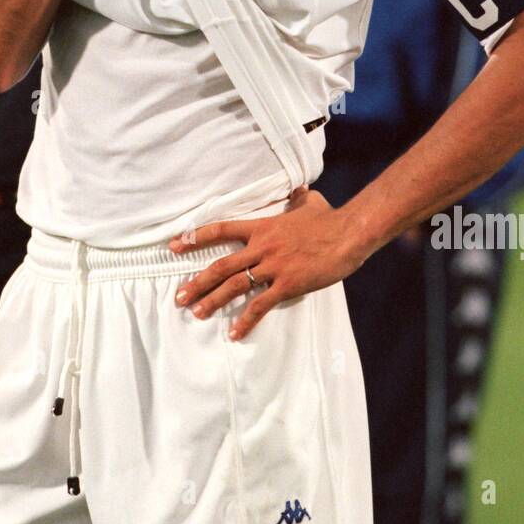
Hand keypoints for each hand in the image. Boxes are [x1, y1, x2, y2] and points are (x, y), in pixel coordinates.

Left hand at [168, 186, 367, 339]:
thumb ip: (299, 199)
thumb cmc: (330, 218)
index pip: (221, 230)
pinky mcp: (287, 284)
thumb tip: (300, 190)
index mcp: (262, 226)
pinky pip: (260, 305)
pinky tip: (234, 333)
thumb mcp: (310, 203)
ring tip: (196, 313)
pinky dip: (246, 321)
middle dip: (197, 281)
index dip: (196, 237)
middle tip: (179, 296)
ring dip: (213, 301)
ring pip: (235, 286)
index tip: (174, 245)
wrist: (348, 233)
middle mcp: (261, 247)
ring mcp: (273, 267)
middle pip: (221, 265)